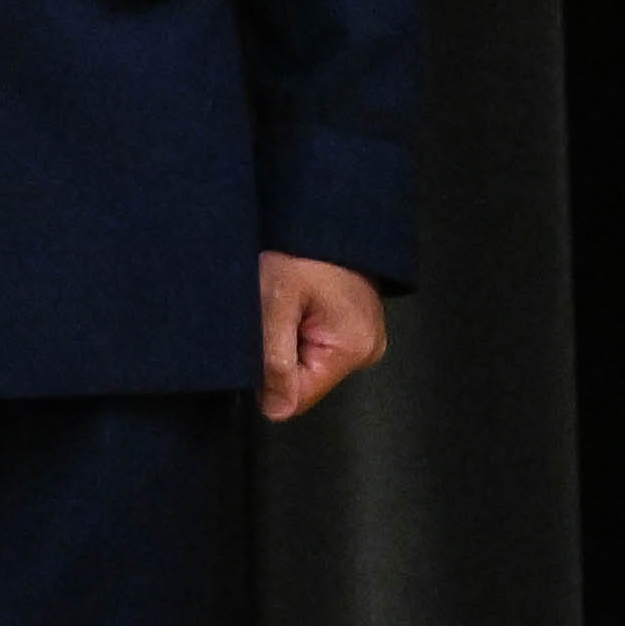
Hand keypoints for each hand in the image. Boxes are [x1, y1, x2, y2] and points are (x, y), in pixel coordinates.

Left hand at [257, 251, 390, 421]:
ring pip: (305, 362)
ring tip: (284, 303)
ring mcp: (360, 337)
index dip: (267, 377)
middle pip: (302, 380)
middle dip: (277, 354)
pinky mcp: (351, 326)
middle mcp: (365, 349)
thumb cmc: (299, 249)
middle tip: (274, 313)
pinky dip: (296, 328)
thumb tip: (276, 410)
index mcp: (352, 349)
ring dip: (285, 339)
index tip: (259, 341)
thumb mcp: (275, 304)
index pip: (299, 397)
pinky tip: (293, 303)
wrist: (319, 215)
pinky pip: (314, 343)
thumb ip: (275, 360)